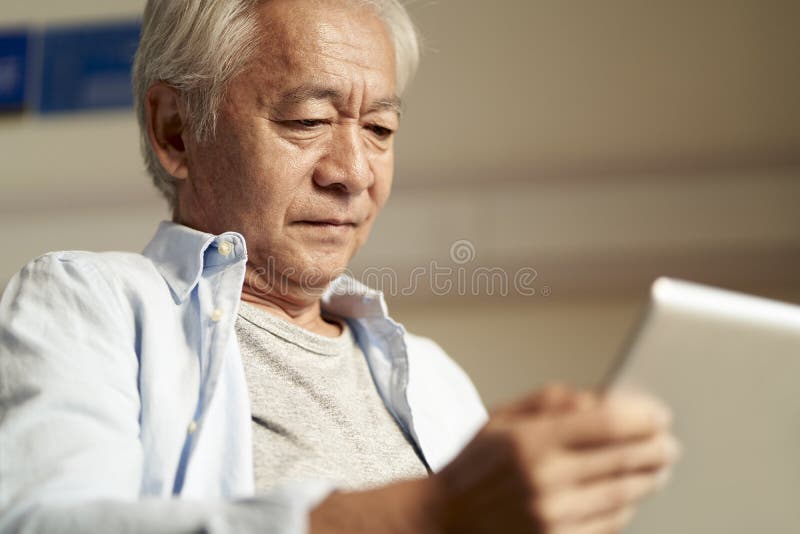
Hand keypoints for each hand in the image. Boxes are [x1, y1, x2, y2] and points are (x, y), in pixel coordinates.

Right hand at [430, 386, 679, 533]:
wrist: (443, 521)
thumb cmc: (473, 466)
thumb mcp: (502, 419)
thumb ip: (549, 402)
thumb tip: (599, 400)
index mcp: (531, 441)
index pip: (608, 424)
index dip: (643, 418)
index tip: (660, 416)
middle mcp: (545, 480)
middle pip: (625, 461)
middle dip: (656, 449)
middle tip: (669, 443)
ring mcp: (553, 517)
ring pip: (623, 495)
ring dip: (648, 479)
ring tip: (657, 468)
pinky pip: (609, 524)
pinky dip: (624, 507)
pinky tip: (626, 495)